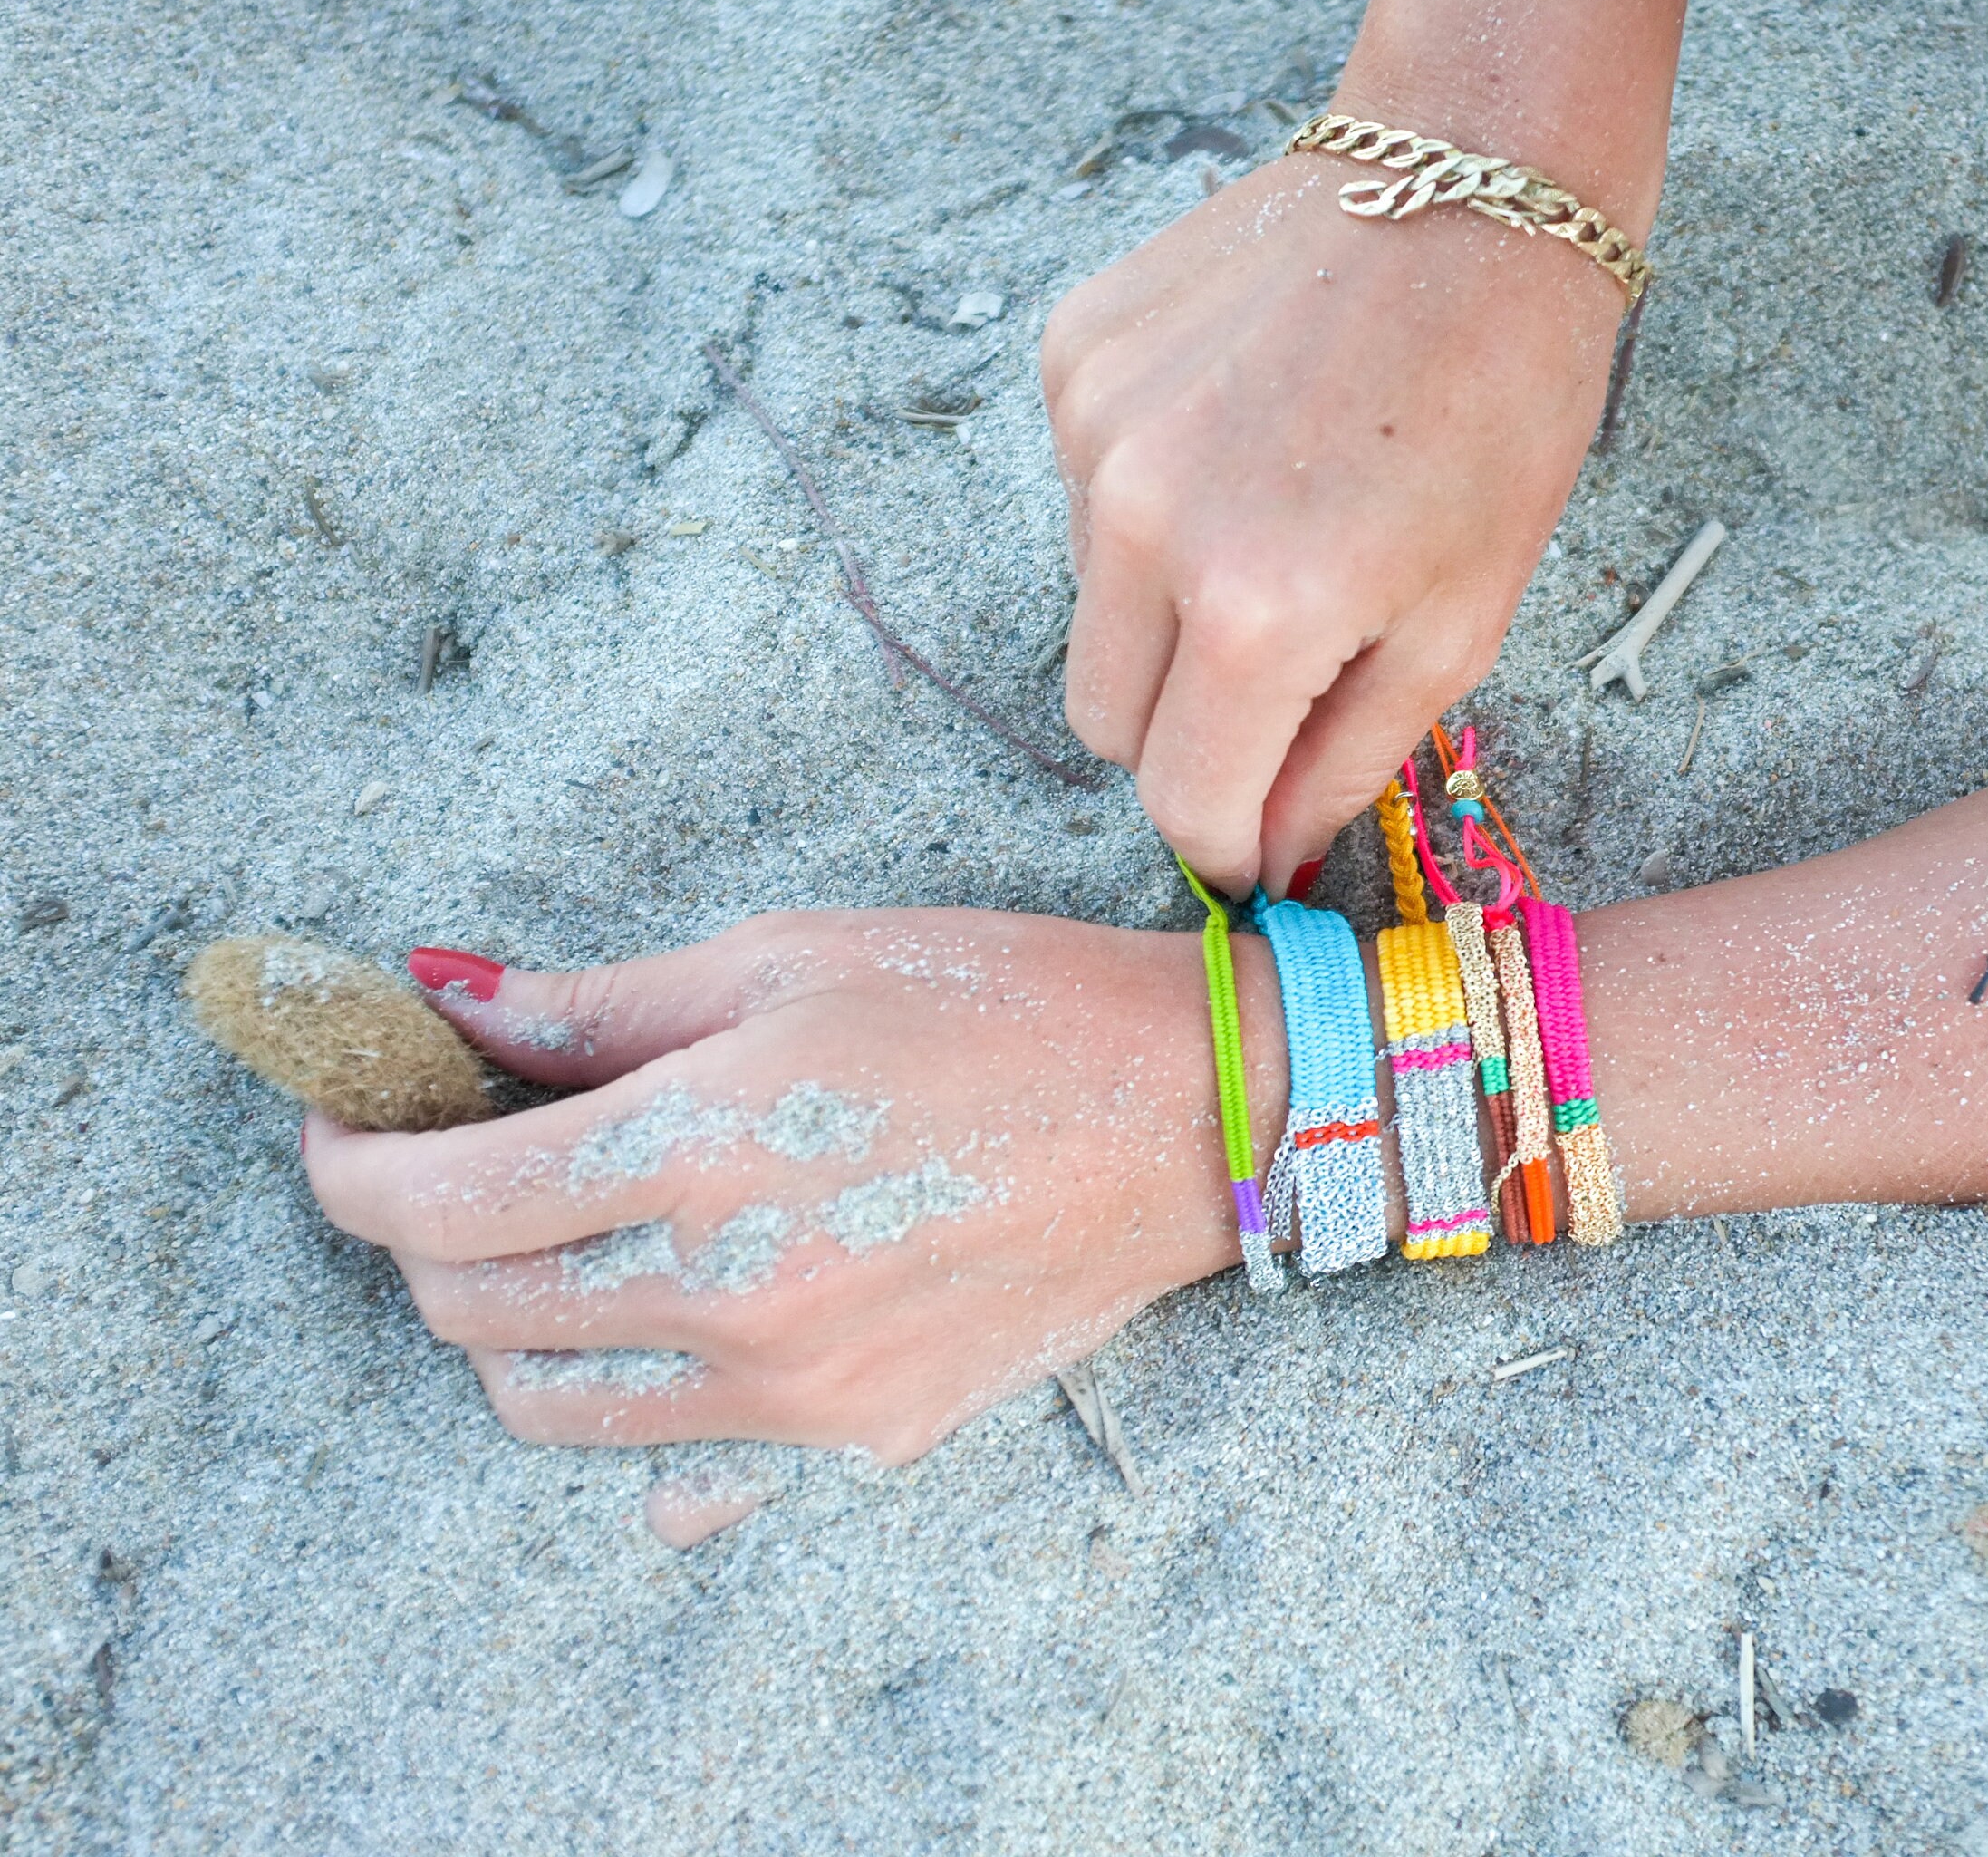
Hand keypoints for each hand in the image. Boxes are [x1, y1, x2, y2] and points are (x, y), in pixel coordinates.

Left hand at [303, 915, 1262, 1462]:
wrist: (1188, 1116)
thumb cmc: (1001, 1003)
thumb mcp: (793, 957)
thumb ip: (602, 1002)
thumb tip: (445, 1000)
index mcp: (701, 1148)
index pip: (433, 1201)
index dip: (349, 1155)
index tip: (349, 1110)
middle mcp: (728, 1294)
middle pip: (466, 1308)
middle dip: (418, 1227)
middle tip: (459, 1148)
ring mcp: (791, 1392)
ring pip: (544, 1404)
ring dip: (505, 1319)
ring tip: (557, 1233)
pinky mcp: (851, 1443)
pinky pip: (671, 1479)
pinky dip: (628, 1416)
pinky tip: (664, 1332)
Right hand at [1042, 148, 1621, 890]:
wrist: (1473, 180)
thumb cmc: (1501, 405)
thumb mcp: (1463, 619)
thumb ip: (1347, 758)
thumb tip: (1268, 851)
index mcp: (1257, 610)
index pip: (1181, 801)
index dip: (1226, 840)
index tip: (1258, 836)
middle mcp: (1142, 524)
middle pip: (1106, 723)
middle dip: (1189, 735)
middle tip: (1286, 679)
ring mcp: (1092, 430)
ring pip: (1091, 608)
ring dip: (1167, 609)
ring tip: (1282, 519)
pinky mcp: (1071, 354)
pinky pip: (1081, 494)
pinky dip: (1148, 501)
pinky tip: (1245, 435)